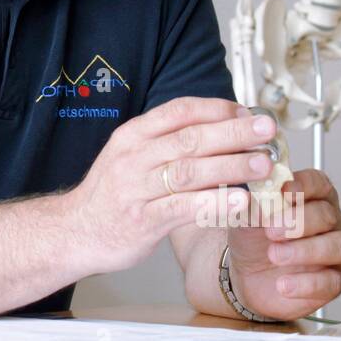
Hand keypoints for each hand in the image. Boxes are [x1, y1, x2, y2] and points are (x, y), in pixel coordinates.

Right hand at [65, 97, 280, 273]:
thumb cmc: (111, 194)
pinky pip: (184, 208)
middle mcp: (134, 157)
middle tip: (267, 130)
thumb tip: (220, 128)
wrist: (73, 231)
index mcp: (133, 135)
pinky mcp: (143, 220)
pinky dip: (214, 203)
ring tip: (263, 165)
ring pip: (191, 171)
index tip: (247, 112)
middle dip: (234, 132)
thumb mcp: (131, 156)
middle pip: (191, 138)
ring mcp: (137, 189)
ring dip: (232, 165)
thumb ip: (167, 142)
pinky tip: (240, 201)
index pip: (179, 111)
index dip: (217, 109)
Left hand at [226, 168, 340, 320]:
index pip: (318, 183)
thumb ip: (253, 202)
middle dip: (298, 222)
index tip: (283, 192)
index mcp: (311, 197)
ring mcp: (335, 251)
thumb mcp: (246, 217)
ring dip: (305, 251)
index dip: (303, 186)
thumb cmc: (253, 239)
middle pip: (327, 214)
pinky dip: (306, 283)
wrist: (246, 277)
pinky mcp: (333, 281)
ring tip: (275, 256)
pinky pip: (332, 281)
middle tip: (271, 230)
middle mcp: (330, 222)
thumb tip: (255, 190)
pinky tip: (284, 284)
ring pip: (338, 245)